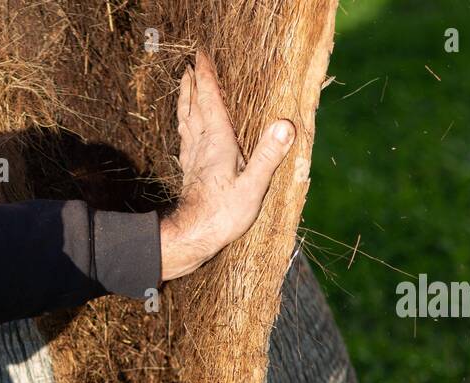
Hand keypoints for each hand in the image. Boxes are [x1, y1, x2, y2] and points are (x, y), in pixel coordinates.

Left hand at [160, 50, 295, 281]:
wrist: (192, 238)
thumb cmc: (222, 215)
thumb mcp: (252, 187)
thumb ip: (267, 155)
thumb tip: (285, 125)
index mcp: (217, 143)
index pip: (210, 102)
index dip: (206, 77)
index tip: (202, 56)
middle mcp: (202, 146)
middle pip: (194, 107)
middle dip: (193, 85)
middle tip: (190, 66)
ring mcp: (193, 160)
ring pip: (186, 122)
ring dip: (185, 102)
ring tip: (184, 87)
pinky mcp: (190, 173)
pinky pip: (186, 141)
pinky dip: (185, 127)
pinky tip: (186, 131)